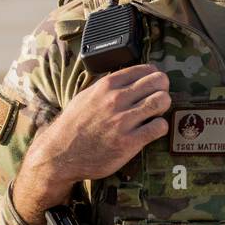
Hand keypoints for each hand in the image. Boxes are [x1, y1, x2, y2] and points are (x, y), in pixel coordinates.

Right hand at [15, 64, 169, 224]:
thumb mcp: (86, 96)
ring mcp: (123, 121)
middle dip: (163, 89)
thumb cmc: (74, 126)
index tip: (154, 84)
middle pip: (158, 82)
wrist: (60, 155)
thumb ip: (107, 85)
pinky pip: (159, 127)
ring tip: (155, 114)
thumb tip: (128, 76)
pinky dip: (160, 127)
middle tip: (158, 99)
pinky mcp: (129, 142)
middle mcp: (116, 100)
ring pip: (162, 101)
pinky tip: (152, 130)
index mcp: (106, 86)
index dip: (154, 76)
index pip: (145, 69)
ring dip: (163, 106)